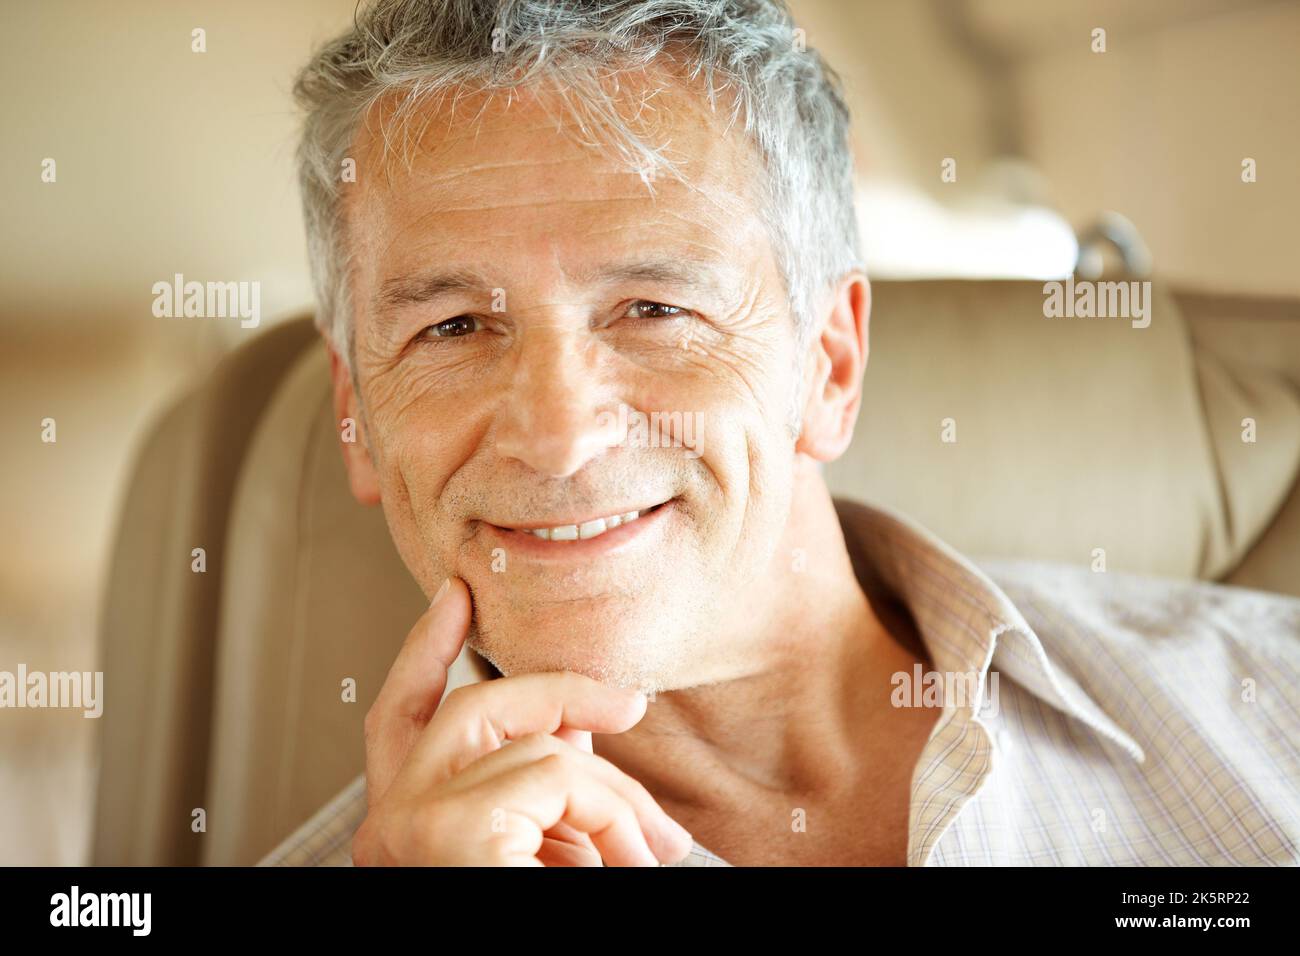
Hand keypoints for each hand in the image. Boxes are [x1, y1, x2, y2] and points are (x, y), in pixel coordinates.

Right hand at [351, 577, 693, 865]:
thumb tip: (576, 727)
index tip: (459, 596)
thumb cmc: (538, 916)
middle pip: (457, 708)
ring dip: (613, 793)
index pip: (398, 719)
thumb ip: (540, 790)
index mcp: (404, 831)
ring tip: (650, 849)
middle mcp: (386, 831)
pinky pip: (554, 777)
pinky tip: (628, 863)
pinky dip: (611, 814)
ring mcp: (407, 833)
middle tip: (627, 700)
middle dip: (552, 687)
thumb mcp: (539, 853)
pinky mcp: (448, 839)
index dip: (425, 650)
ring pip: (528, 741)